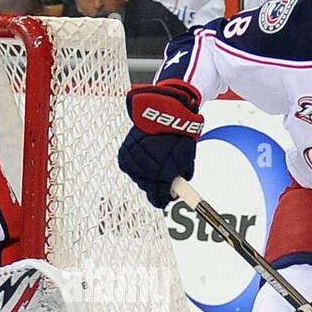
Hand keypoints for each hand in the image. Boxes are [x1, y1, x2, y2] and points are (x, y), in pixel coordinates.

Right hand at [117, 79, 203, 208]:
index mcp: (161, 176)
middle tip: (163, 177)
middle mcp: (144, 172)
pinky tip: (145, 155)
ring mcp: (132, 164)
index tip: (167, 198)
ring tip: (155, 160)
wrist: (161, 112)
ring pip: (139, 178)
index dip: (163, 199)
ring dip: (146, 174)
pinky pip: (131, 167)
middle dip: (156, 185)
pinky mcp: (124, 155)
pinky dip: (138, 164)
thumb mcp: (187, 157)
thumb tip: (179, 186)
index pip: (158, 198)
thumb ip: (182, 175)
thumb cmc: (177, 133)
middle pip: (148, 188)